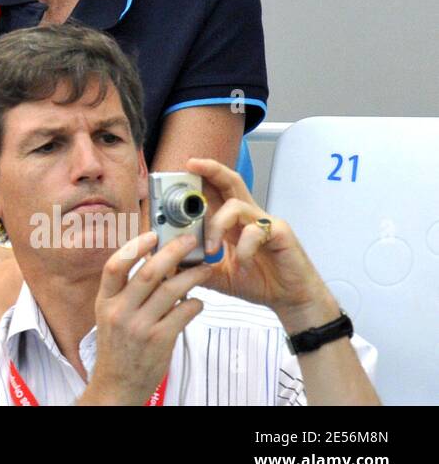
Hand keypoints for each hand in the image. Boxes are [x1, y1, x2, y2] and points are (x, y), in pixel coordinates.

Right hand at [80, 232, 212, 404]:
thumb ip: (127, 293)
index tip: (152, 234)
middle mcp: (120, 312)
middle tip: (190, 242)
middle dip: (173, 252)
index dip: (134, 247)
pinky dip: (195, 303)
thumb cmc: (117, 348)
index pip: (114, 266)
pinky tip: (198, 302)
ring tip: (205, 269)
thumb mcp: (110, 317)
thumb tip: (157, 265)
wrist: (117, 385)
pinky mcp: (160, 341)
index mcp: (105, 302)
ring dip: (192, 276)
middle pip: (149, 273)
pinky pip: (183, 313)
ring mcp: (140, 327)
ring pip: (171, 290)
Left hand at [189, 157, 335, 327]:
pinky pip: (255, 232)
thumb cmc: (261, 282)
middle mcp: (249, 217)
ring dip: (216, 226)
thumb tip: (171, 265)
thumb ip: (198, 268)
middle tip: (191, 165)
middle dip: (211, 169)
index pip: (217, 192)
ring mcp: (265, 223)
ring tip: (211, 250)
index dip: (202, 178)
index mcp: (234, 222)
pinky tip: (242, 265)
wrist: (292, 299)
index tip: (184, 170)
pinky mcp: (280, 234)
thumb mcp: (221, 276)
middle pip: (232, 182)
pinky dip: (242, 249)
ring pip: (236, 206)